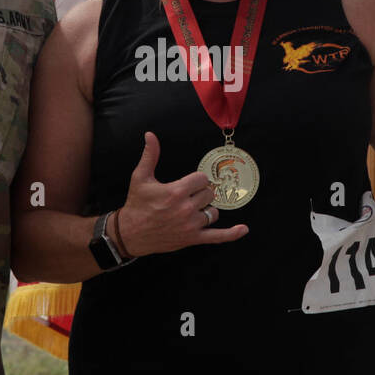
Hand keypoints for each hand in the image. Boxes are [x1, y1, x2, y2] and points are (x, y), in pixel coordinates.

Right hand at [117, 132, 248, 256]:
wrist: (131, 233)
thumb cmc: (136, 204)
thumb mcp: (140, 177)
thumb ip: (150, 155)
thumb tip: (150, 135)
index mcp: (176, 191)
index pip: (202, 179)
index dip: (196, 180)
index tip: (188, 183)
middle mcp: (186, 208)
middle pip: (209, 193)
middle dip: (200, 193)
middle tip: (186, 196)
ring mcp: (191, 225)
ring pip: (213, 211)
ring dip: (207, 209)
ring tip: (192, 209)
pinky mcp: (193, 238)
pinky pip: (217, 236)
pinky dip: (231, 234)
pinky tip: (243, 229)